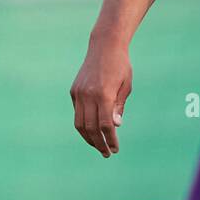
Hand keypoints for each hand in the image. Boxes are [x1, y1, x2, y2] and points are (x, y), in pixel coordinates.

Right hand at [70, 39, 132, 155]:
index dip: (110, 139)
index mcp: (104, 95)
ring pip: (79, 123)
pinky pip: (77, 112)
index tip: (115, 149)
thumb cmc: (120, 66)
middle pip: (91, 127)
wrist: (104, 46)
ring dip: (88, 137)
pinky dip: (84, 124)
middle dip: (98, 143)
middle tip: (106, 153)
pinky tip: (92, 130)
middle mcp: (88, 95)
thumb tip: (114, 127)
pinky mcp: (74, 91)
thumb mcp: (126, 86)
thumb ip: (119, 107)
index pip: (105, 125)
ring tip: (98, 146)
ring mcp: (78, 93)